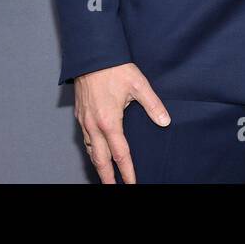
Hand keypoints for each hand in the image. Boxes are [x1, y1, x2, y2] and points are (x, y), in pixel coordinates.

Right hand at [74, 62, 169, 183]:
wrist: (91, 56)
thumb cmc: (114, 68)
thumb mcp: (139, 84)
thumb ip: (153, 104)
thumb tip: (164, 121)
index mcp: (110, 121)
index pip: (120, 154)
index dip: (127, 171)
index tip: (132, 183)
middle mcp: (94, 125)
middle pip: (100, 160)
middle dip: (107, 177)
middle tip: (114, 188)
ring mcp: (84, 121)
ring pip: (91, 150)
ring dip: (98, 164)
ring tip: (106, 175)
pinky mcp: (80, 115)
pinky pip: (85, 139)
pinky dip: (91, 150)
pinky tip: (97, 151)